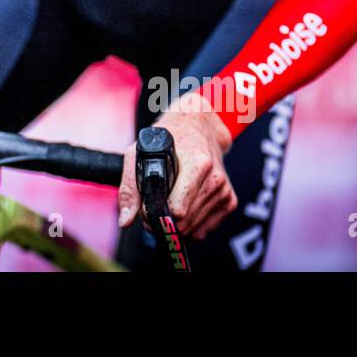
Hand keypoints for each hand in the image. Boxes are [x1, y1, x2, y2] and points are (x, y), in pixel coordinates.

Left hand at [117, 90, 235, 240]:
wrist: (198, 126)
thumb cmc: (167, 139)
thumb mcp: (138, 153)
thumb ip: (130, 188)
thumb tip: (126, 220)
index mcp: (197, 164)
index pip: (177, 210)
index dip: (156, 214)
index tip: (147, 208)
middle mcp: (214, 178)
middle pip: (184, 223)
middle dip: (164, 222)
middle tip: (153, 208)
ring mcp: (224, 190)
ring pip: (194, 229)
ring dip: (177, 225)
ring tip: (167, 204)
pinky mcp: (230, 200)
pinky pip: (205, 230)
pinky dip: (191, 225)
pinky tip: (183, 206)